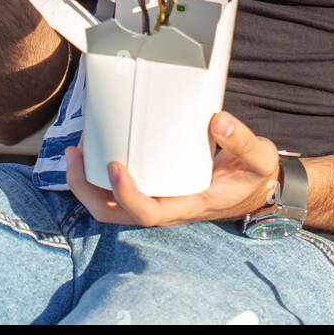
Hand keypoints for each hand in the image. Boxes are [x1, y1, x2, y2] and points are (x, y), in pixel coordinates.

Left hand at [64, 112, 281, 226]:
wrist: (259, 189)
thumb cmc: (255, 175)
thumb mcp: (257, 157)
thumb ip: (241, 140)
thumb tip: (218, 120)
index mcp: (189, 204)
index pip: (149, 213)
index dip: (127, 195)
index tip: (114, 166)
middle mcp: (167, 207)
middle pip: (115, 214)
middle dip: (86, 191)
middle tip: (74, 154)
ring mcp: (159, 199)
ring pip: (111, 206)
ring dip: (86, 184)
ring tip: (76, 149)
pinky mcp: (157, 188)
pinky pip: (120, 190)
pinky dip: (100, 175)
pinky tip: (96, 147)